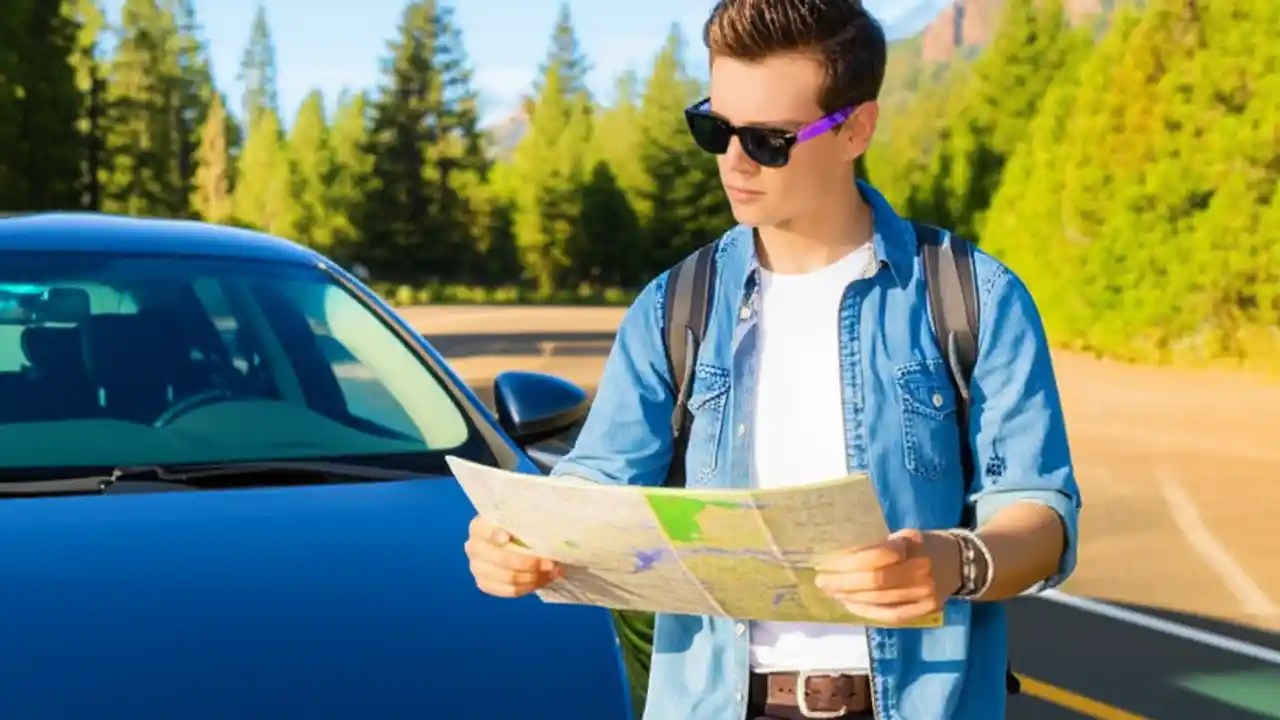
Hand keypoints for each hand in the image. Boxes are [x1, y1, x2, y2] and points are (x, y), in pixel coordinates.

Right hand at [464, 515, 562, 597]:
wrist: (513, 543)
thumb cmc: (519, 526)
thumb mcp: (522, 518)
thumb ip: (527, 522)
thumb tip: (546, 527)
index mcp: (479, 526)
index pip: (484, 530)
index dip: (495, 534)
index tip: (509, 537)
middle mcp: (474, 547)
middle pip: (499, 559)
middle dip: (528, 562)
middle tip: (550, 562)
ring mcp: (477, 568)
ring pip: (507, 577)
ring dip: (533, 577)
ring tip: (552, 572)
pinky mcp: (485, 584)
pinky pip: (509, 590)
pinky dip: (529, 587)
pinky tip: (543, 580)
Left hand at [813, 529, 959, 623]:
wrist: (962, 562)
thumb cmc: (924, 544)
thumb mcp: (903, 535)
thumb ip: (878, 546)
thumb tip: (840, 557)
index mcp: (912, 545)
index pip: (875, 557)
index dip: (847, 563)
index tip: (827, 564)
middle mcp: (921, 570)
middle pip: (874, 582)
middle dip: (843, 583)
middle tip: (823, 582)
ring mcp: (926, 593)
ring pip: (881, 600)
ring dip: (851, 598)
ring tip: (833, 593)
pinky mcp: (928, 610)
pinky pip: (893, 616)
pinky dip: (869, 612)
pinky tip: (852, 606)